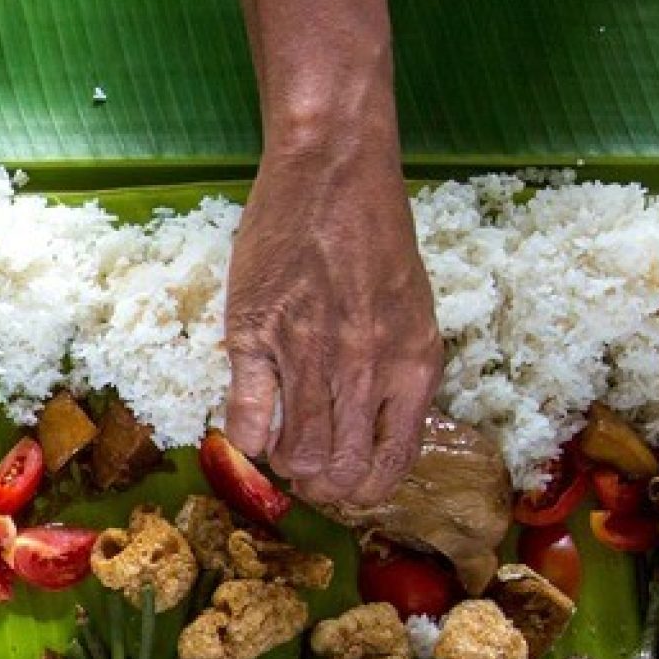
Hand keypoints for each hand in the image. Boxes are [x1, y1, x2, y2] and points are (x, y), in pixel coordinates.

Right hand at [222, 126, 442, 508]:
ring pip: (295, 456)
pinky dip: (245, 437)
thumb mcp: (410, 311)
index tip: (343, 480)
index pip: (390, 466)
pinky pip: (248, 422)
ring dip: (283, 462)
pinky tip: (250, 421)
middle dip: (319, 486)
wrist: (332, 169)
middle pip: (338, 474)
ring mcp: (310, 354)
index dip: (361, 489)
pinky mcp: (256, 336)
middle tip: (306, 467)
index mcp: (412, 365)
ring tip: (279, 441)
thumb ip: (396, 375)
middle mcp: (366, 368)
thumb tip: (372, 435)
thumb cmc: (373, 235)